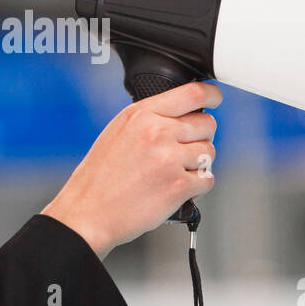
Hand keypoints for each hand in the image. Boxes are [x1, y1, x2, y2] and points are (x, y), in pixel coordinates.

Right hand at [41, 81, 221, 258]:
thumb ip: (151, 118)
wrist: (89, 212)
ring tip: (174, 172)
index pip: (193, 93)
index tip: (215, 98)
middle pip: (207, 124)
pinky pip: (207, 179)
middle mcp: (157, 132)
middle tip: (183, 150)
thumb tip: (183, 113)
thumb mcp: (119, 131)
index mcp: (142, 114)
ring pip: (209, 152)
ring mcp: (169, 159)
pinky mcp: (178, 186)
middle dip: (201, 137)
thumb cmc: (100, 176)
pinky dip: (197, 185)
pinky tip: (176, 188)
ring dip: (199, 163)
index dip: (211, 94)